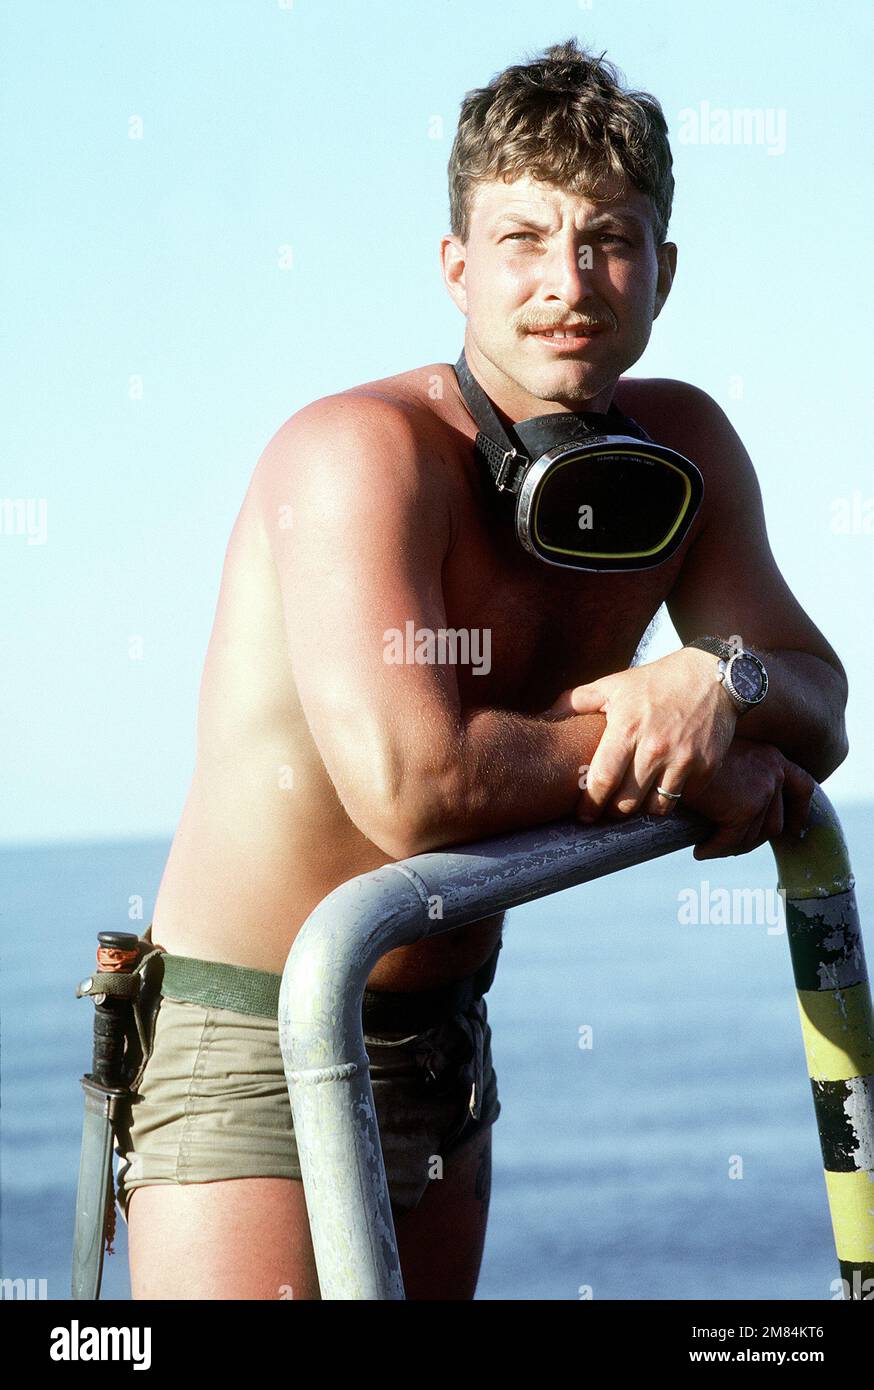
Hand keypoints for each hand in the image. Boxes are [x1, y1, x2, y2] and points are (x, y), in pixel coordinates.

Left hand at [544, 648, 738, 821]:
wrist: (713, 676)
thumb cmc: (656, 681)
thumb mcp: (614, 684)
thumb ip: (577, 700)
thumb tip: (546, 715)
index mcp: (627, 727)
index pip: (602, 779)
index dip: (590, 804)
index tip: (583, 815)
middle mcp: (655, 746)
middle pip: (627, 802)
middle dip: (613, 812)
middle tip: (607, 811)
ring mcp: (683, 758)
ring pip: (655, 807)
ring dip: (642, 809)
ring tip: (635, 801)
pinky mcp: (706, 766)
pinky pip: (683, 797)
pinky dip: (671, 797)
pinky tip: (662, 787)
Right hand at [681, 736, 815, 859]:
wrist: (672, 752)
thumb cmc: (690, 752)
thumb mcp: (725, 757)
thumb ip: (742, 774)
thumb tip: (739, 805)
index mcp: (772, 757)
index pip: (803, 786)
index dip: (799, 810)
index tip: (793, 829)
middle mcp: (773, 772)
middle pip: (776, 822)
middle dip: (754, 839)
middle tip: (731, 845)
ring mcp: (762, 791)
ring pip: (753, 837)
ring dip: (731, 846)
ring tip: (710, 846)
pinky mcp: (744, 809)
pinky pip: (732, 841)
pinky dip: (715, 850)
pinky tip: (701, 849)